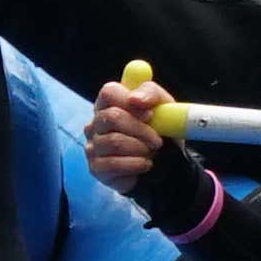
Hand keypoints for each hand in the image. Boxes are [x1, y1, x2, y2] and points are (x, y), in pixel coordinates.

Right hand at [85, 72, 171, 192]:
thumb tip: (135, 99)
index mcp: (109, 103)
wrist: (167, 160)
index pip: (108, 92)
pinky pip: (113, 164)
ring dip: (141, 149)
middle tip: (157, 140)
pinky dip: (135, 165)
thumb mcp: (162, 105)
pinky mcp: (96, 168)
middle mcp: (95, 123)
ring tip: (151, 153)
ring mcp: (93, 146)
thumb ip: (150, 93)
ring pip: (115, 142)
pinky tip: (144, 165)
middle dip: (141, 130)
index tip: (150, 114)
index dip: (129, 102)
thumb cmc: (160, 128)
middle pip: (112, 117)